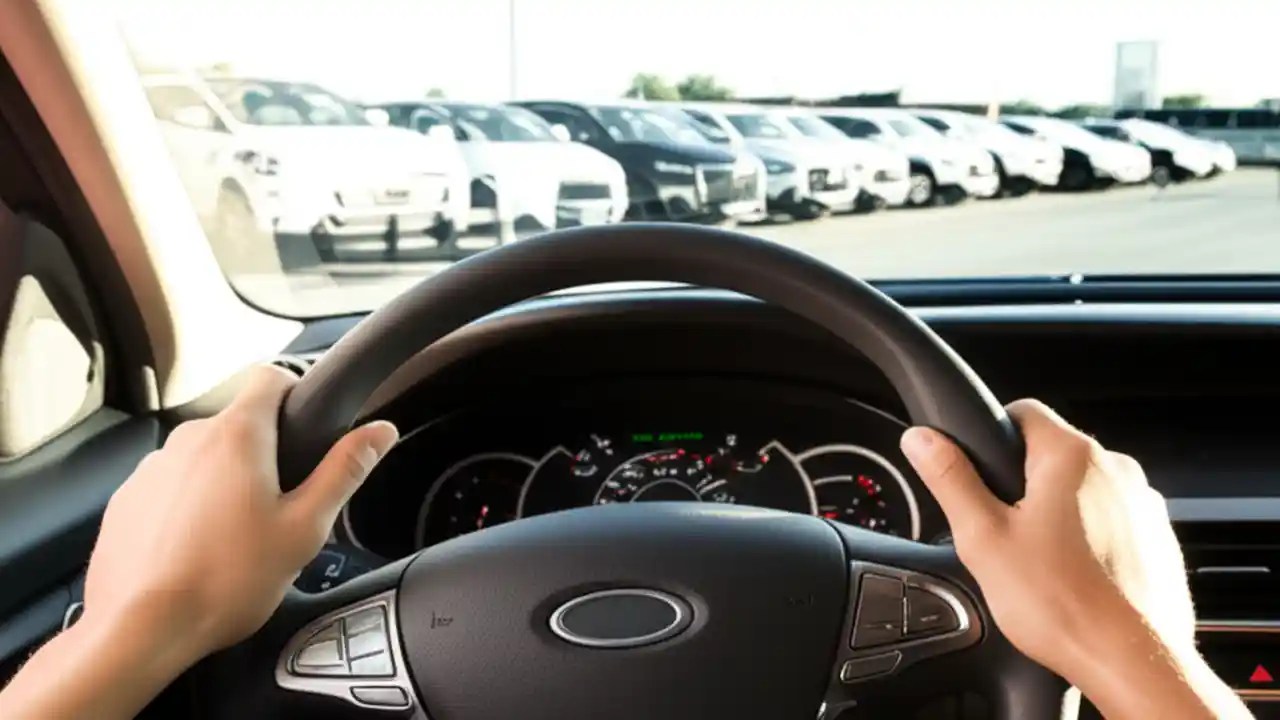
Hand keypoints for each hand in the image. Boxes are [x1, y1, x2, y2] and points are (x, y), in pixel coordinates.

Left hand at [83, 365, 398, 661]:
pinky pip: (170, 487)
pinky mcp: (127, 499)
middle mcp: (189, 439)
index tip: (307, 428)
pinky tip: (198, 550)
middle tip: (281, 507)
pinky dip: (188, 507)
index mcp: (239, 436)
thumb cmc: (228, 580)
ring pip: (203, 458)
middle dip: (264, 454)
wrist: (143, 629)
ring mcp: (151, 468)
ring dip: (223, 481)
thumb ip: (344, 471)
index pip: (270, 376)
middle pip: (239, 424)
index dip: (296, 392)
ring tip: (237, 537)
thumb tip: (381, 431)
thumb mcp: (305, 528)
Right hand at [899, 400, 1247, 718]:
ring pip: (1083, 491)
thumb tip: (922, 439)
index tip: (979, 474)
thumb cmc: (1062, 603)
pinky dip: (1091, 541)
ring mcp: (1144, 504)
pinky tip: (1073, 579)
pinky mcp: (1158, 538)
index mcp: (1070, 456)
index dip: (992, 437)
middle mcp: (1116, 469)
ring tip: (1039, 563)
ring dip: (1059, 514)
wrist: (1131, 661)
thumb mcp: (983, 537)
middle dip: (1022, 485)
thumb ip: (950, 479)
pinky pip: (1112, 522)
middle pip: (1052, 454)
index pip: (1022, 410)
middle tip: (1002, 532)